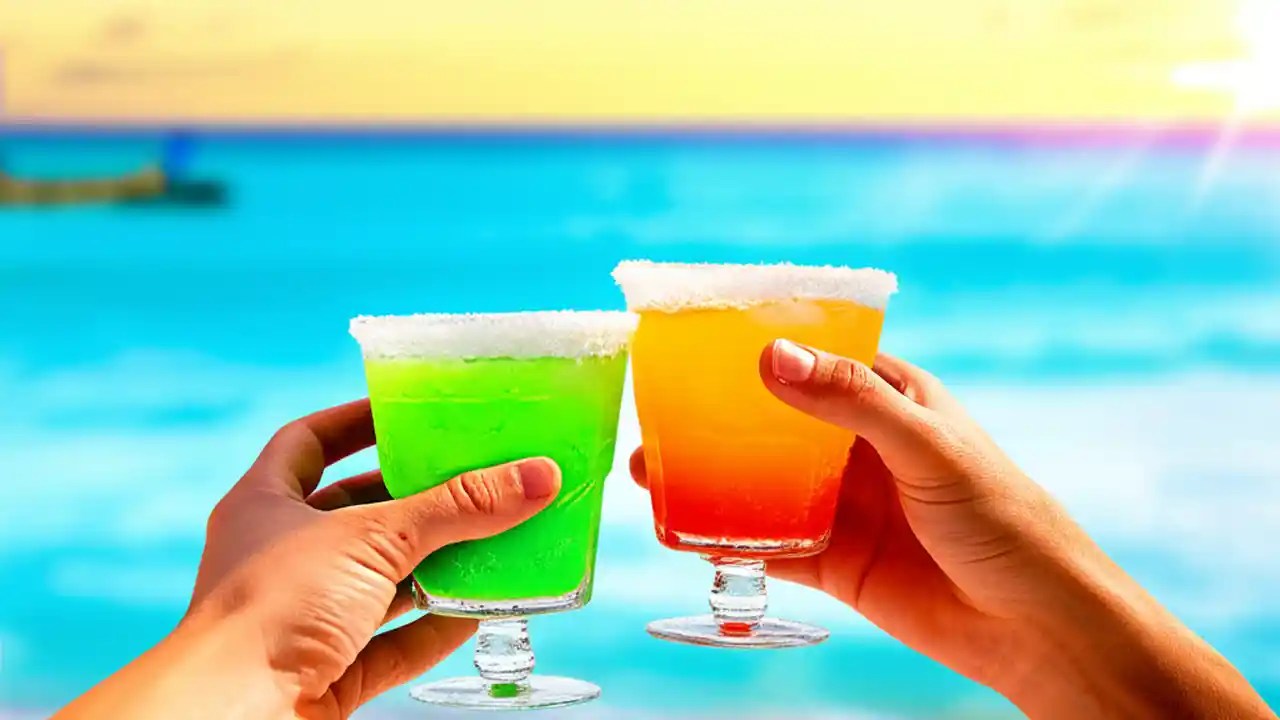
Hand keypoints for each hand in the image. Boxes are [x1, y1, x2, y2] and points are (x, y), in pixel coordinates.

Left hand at [56, 400, 561, 719]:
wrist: (231, 718)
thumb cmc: (274, 609)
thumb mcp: (376, 539)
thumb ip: (460, 507)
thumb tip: (538, 475)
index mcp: (264, 505)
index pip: (309, 441)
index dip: (357, 422)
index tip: (409, 411)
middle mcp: (278, 558)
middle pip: (355, 513)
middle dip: (414, 498)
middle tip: (471, 477)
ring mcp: (301, 619)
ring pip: (379, 583)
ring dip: (433, 567)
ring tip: (492, 540)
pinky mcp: (326, 673)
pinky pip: (390, 645)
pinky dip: (433, 629)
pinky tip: (478, 613)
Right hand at [631, 343, 1273, 719]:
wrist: (1037, 628)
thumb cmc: (1005, 520)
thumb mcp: (928, 447)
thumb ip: (851, 403)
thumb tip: (772, 357)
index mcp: (889, 397)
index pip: (812, 355)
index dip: (754, 346)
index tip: (692, 342)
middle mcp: (859, 446)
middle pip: (772, 424)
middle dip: (714, 421)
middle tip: (655, 418)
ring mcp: (845, 505)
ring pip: (761, 484)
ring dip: (710, 480)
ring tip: (651, 476)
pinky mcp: (836, 562)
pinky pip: (769, 544)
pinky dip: (728, 539)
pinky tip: (686, 535)